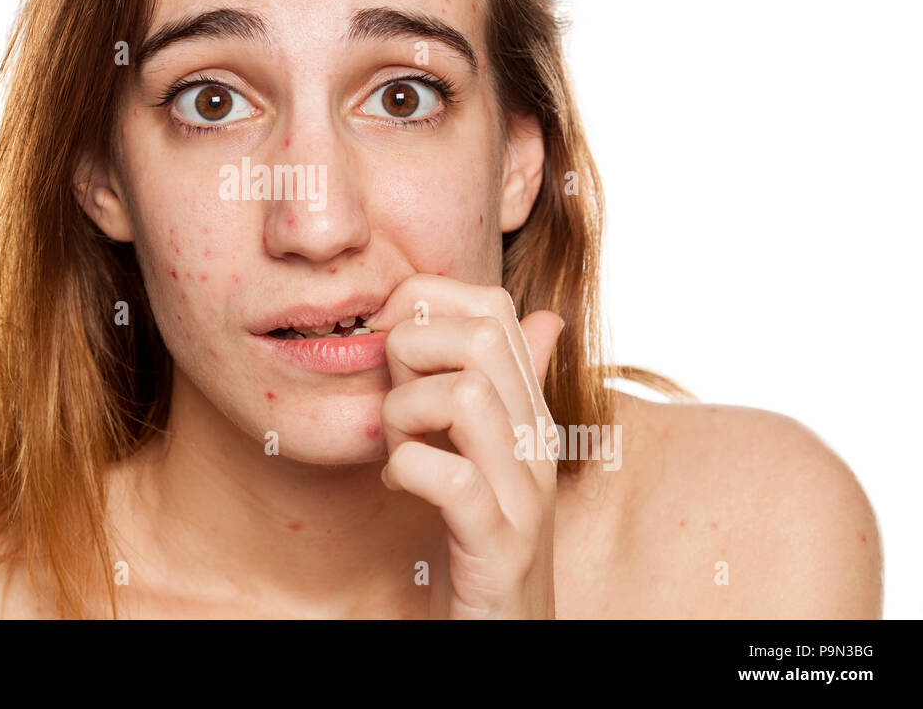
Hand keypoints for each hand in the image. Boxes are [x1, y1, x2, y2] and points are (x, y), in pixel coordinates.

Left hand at [365, 273, 564, 618]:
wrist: (500, 634)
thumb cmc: (477, 538)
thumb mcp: (485, 449)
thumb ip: (500, 386)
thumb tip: (543, 316)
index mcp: (527, 411)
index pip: (495, 308)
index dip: (428, 302)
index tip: (391, 344)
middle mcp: (536, 442)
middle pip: (483, 335)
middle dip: (413, 347)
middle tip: (391, 394)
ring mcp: (523, 495)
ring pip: (468, 395)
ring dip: (406, 411)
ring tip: (396, 446)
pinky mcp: (498, 547)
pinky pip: (453, 479)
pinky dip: (411, 469)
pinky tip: (400, 485)